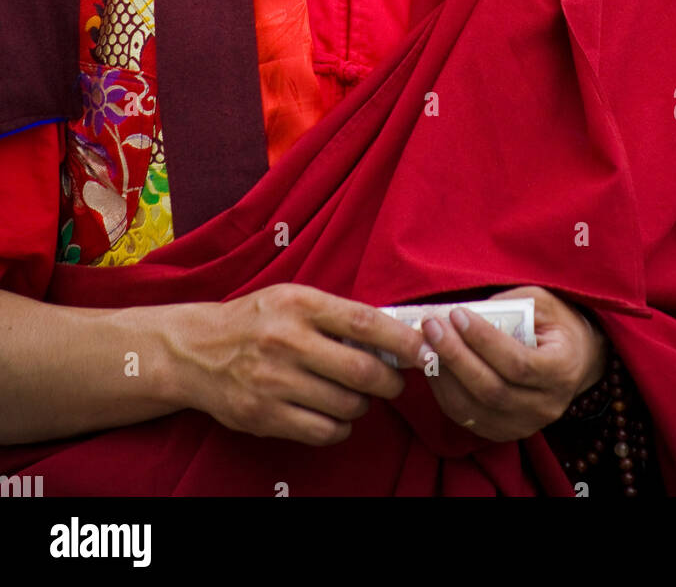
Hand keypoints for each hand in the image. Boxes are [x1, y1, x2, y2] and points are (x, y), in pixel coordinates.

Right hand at [165, 283, 429, 444]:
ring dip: (363, 405)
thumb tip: (393, 333)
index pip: (365, 323)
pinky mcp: (264, 416)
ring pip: (346, 405)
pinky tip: (335, 414)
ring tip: (357, 395)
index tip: (423, 349)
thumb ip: (336, 314)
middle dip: (391, 382)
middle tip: (394, 382)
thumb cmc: (256, 320)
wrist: (196, 350)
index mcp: (300, 304)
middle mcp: (287, 341)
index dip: (401, 340)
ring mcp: (274, 381)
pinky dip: (340, 427)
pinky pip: (322, 431)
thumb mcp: (292, 298)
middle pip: (362, 372)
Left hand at [419, 285, 607, 442]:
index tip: (457, 314)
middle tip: (430, 326)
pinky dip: (443, 391)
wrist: (575, 360)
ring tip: (422, 343)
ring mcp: (523, 424)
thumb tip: (464, 312)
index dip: (484, 341)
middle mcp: (545, 406)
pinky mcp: (502, 431)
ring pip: (473, 408)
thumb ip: (509, 305)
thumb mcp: (543, 303)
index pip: (518, 364)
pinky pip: (465, 417)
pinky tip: (431, 364)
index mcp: (562, 371)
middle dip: (455, 355)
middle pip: (492, 390)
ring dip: (443, 375)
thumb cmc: (556, 324)